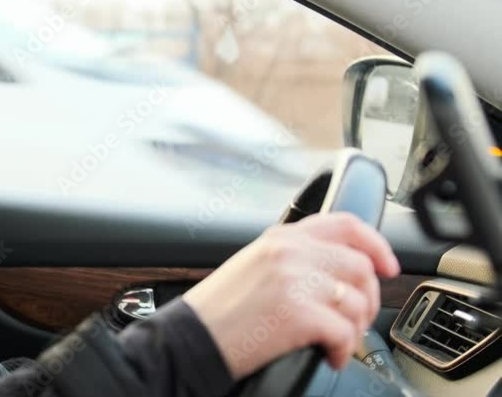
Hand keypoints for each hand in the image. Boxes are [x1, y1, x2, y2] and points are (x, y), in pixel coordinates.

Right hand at [181, 212, 400, 379]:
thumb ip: (295, 258)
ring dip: (355, 329)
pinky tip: (329, 356)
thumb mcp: (255, 265)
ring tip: (336, 342)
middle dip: (369, 299)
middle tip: (355, 320)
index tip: (387, 266)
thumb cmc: (220, 310)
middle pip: (360, 267)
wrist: (192, 337)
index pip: (345, 224)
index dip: (376, 245)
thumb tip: (340, 273)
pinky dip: (343, 350)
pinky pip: (345, 332)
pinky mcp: (298, 313)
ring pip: (357, 301)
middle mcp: (290, 252)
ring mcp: (295, 280)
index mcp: (281, 237)